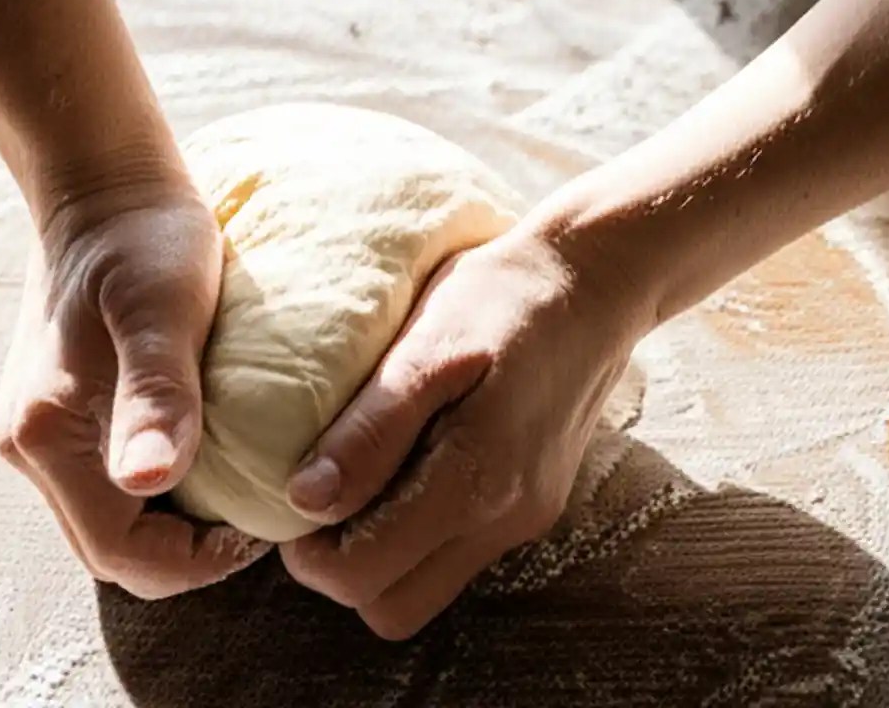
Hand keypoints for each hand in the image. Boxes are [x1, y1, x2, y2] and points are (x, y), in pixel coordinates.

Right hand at [0, 187, 269, 599]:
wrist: (102, 188)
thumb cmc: (142, 239)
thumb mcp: (161, 309)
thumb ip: (155, 395)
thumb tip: (149, 479)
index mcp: (47, 432)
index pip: (119, 552)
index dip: (192, 562)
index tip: (255, 531)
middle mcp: (30, 444)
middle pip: (110, 549)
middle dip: (184, 555)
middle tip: (254, 520)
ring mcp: (39, 432)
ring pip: (108, 521)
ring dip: (171, 529)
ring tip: (236, 494)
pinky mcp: (58, 414)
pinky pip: (107, 485)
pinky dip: (158, 495)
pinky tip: (205, 460)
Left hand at [279, 210, 648, 639]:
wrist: (592, 281)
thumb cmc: (501, 298)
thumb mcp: (425, 347)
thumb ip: (369, 431)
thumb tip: (304, 501)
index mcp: (476, 482)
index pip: (362, 578)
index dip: (310, 552)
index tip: (296, 494)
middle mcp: (505, 520)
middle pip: (392, 608)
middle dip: (341, 567)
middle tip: (324, 494)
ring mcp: (523, 521)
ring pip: (424, 592)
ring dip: (378, 558)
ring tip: (362, 480)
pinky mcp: (531, 508)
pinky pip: (455, 557)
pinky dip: (415, 536)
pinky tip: (405, 471)